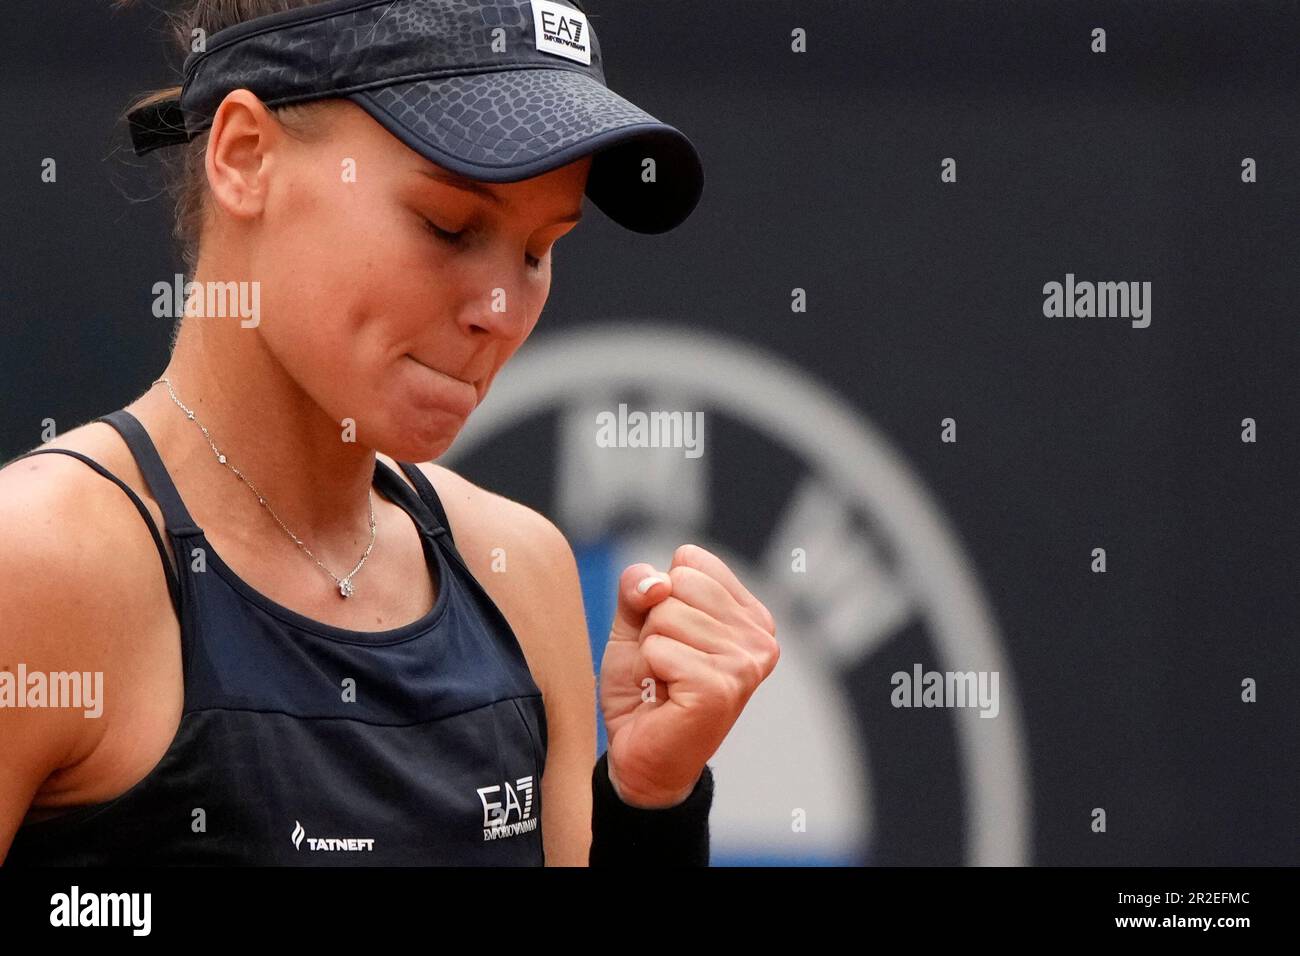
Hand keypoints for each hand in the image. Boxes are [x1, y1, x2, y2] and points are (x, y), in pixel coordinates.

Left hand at [598, 543, 779, 807]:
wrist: (638, 755)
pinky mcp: (721, 688)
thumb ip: (638, 586)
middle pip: (678, 582)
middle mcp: (759, 636)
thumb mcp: (633, 624)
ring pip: (665, 614)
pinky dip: (649, 671)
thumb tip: (658, 584)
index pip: (692, 561)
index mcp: (748, 613)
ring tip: (665, 681)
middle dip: (654, 623)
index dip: (662, 596)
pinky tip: (666, 697)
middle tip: (665, 664)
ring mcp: (745, 663)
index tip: (671, 638)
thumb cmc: (643, 689)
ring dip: (650, 650)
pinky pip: (659, 648)